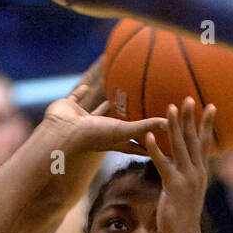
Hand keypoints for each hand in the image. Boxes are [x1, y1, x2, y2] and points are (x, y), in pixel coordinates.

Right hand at [44, 59, 167, 156]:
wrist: (62, 131)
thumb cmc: (93, 136)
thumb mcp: (124, 130)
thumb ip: (146, 126)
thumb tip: (171, 122)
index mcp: (113, 141)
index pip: (134, 144)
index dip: (146, 145)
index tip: (156, 144)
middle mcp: (99, 132)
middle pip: (117, 127)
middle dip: (126, 122)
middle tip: (137, 116)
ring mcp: (84, 122)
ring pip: (97, 113)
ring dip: (105, 108)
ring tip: (113, 100)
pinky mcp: (71, 111)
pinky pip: (77, 100)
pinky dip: (81, 94)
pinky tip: (87, 87)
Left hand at [144, 100, 214, 232]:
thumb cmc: (183, 219)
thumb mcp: (187, 195)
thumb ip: (184, 179)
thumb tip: (180, 173)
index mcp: (200, 173)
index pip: (204, 143)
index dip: (206, 124)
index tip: (210, 106)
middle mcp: (196, 172)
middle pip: (193, 139)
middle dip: (191, 118)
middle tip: (189, 97)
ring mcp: (186, 178)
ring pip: (180, 147)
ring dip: (174, 126)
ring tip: (170, 108)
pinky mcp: (173, 186)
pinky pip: (162, 163)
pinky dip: (155, 149)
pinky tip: (147, 136)